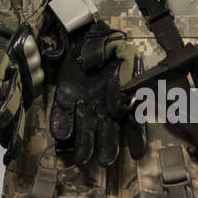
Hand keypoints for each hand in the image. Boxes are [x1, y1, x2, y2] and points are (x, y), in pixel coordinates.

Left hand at [49, 22, 132, 166]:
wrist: (86, 36)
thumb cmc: (107, 48)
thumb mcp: (121, 54)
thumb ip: (124, 71)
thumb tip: (121, 94)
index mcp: (120, 97)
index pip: (131, 122)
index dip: (135, 138)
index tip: (137, 153)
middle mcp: (103, 105)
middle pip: (107, 131)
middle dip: (105, 146)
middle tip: (105, 162)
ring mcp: (84, 102)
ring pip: (86, 127)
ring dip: (84, 143)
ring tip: (81, 159)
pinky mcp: (65, 95)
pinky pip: (63, 110)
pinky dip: (61, 122)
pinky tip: (60, 134)